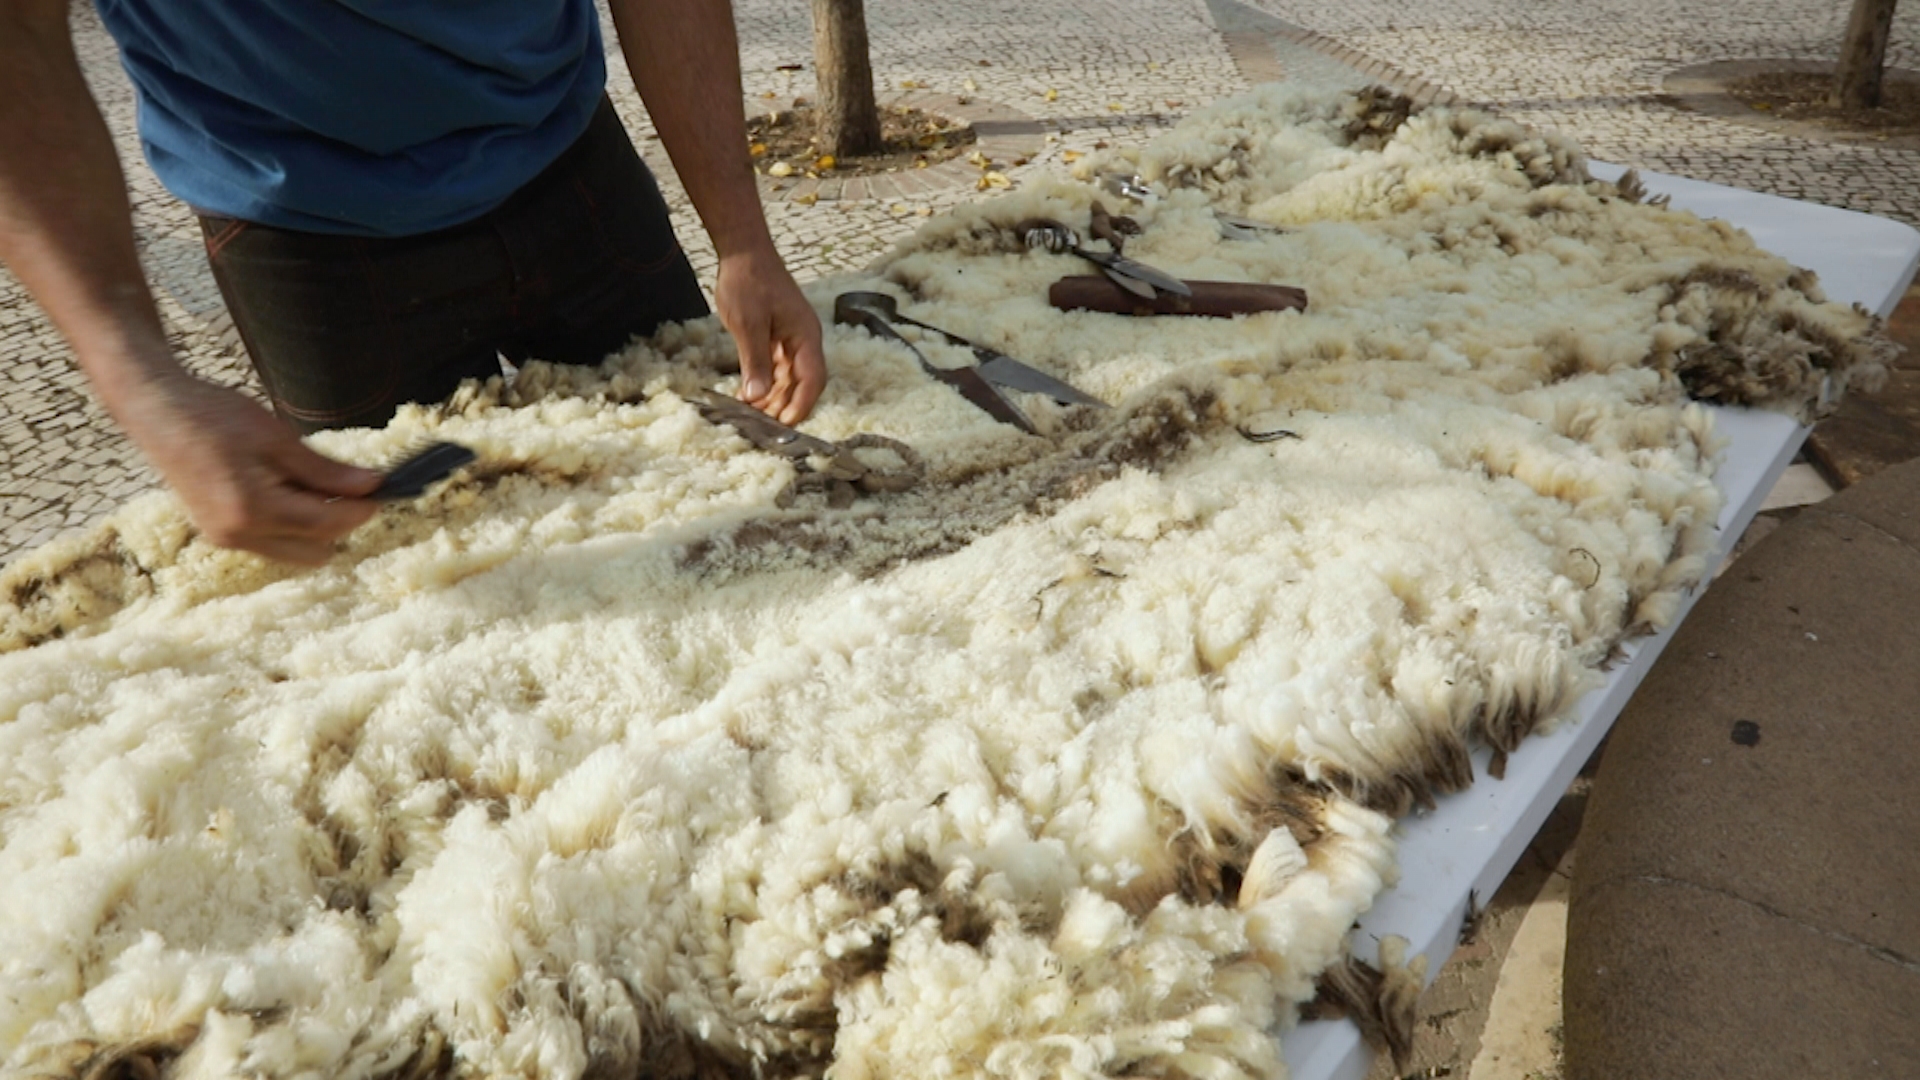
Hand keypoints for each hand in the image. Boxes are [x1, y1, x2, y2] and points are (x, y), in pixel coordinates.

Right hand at [116, 372, 381, 564]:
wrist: (156, 410)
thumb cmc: (215, 416)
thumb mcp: (277, 438)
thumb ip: (325, 471)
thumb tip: (371, 486)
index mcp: (253, 511)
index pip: (327, 525)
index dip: (360, 509)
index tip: (381, 490)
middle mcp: (238, 535)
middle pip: (315, 549)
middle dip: (338, 522)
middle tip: (345, 485)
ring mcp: (225, 538)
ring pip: (294, 551)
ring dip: (314, 526)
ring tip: (311, 482)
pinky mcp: (218, 532)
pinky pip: (271, 542)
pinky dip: (289, 523)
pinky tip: (286, 488)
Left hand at [712, 244, 826, 424]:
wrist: (743, 252)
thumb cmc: (749, 282)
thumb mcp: (749, 323)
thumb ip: (754, 361)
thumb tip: (756, 396)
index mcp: (806, 335)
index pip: (812, 379)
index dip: (800, 405)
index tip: (784, 424)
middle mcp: (804, 340)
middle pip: (803, 383)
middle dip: (785, 405)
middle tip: (762, 426)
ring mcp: (792, 339)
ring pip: (789, 378)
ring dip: (774, 397)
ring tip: (753, 415)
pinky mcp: (778, 337)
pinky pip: (777, 367)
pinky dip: (765, 382)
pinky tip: (749, 394)